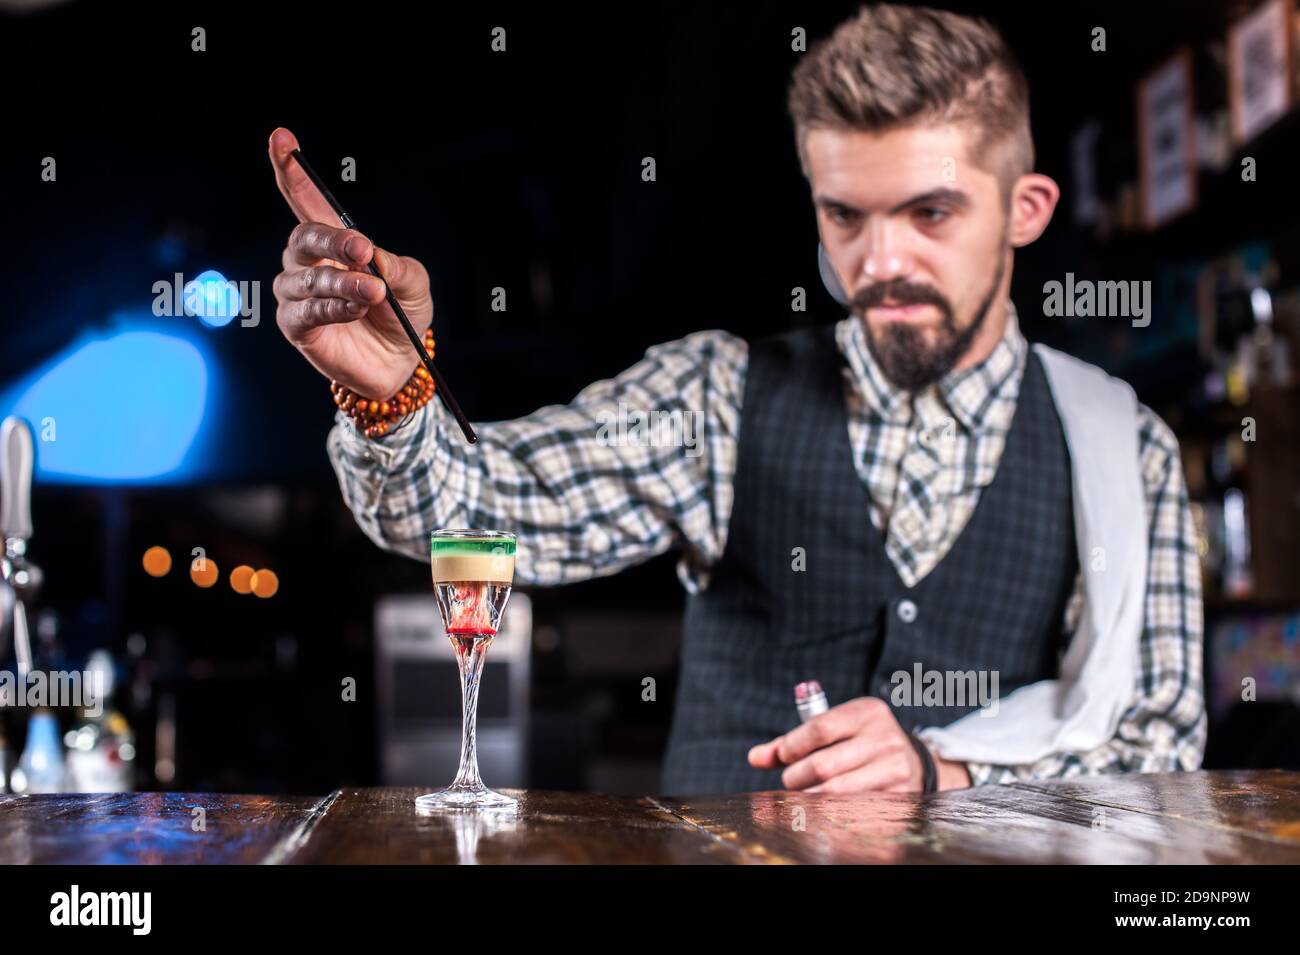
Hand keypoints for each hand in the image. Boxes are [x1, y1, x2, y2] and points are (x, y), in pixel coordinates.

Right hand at [268, 127, 433, 399]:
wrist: (401, 362)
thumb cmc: (403, 314)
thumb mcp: (414, 284)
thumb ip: (397, 265)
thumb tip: (373, 257)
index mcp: (333, 242)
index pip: (304, 199)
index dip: (290, 169)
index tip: (282, 139)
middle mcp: (308, 263)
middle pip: (304, 236)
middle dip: (332, 240)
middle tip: (362, 250)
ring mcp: (298, 294)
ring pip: (307, 278)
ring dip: (341, 282)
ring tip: (373, 291)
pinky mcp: (297, 327)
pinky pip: (306, 311)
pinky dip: (333, 307)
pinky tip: (356, 308)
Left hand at [747, 696, 971, 793]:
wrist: (912, 761)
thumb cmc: (859, 742)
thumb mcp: (834, 729)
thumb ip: (793, 741)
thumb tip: (755, 758)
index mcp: (867, 712)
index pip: (819, 728)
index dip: (792, 746)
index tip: (782, 757)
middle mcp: (885, 738)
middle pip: (823, 765)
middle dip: (796, 777)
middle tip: (791, 781)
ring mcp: (895, 769)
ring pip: (836, 792)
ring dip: (809, 798)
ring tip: (803, 795)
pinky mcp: (900, 797)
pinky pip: (853, 810)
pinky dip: (830, 813)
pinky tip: (822, 810)